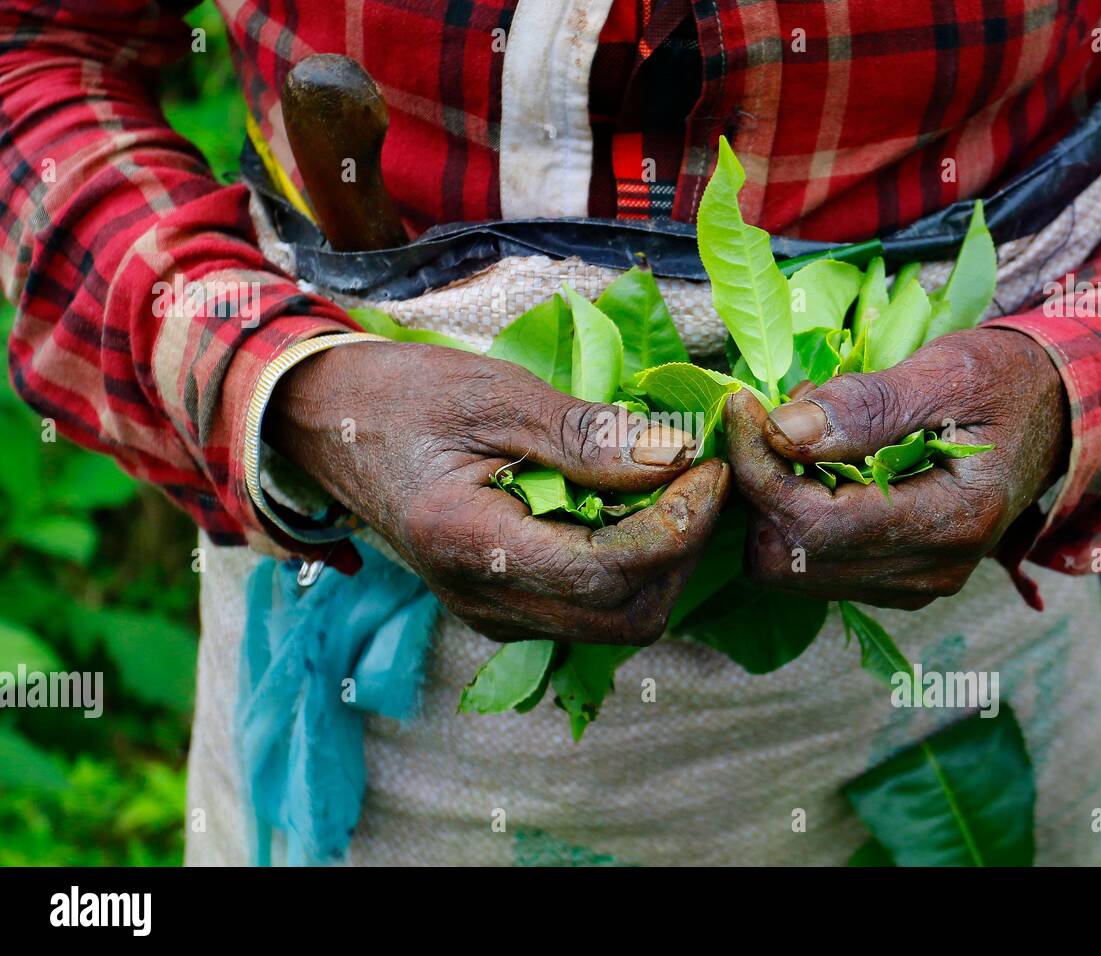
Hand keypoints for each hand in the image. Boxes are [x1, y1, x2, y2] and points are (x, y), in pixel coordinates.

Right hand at [266, 341, 729, 643]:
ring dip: (663, 560)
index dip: (679, 524)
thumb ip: (587, 435)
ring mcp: (495, 614)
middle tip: (700, 475)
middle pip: (628, 615)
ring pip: (617, 620)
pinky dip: (632, 564)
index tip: (709, 463)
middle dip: (682, 549)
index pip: (609, 571)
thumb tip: (676, 455)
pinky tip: (633, 507)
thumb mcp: (497, 397)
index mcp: (471, 546)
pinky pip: (592, 608)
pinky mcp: (506, 606)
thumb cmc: (407, 397)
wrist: (332, 426)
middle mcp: (485, 602)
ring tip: (673, 486)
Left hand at [725, 328, 1067, 608]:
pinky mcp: (895, 582)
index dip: (758, 467)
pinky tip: (820, 467)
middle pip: (788, 559)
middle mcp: (931, 571)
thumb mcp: (945, 372)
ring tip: (801, 438)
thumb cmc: (1004, 381)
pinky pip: (812, 566)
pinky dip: (796, 516)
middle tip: (772, 419)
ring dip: (774, 501)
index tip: (744, 405)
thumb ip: (865, 405)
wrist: (1055, 414)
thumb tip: (781, 430)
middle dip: (762, 488)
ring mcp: (913, 586)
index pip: (811, 523)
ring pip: (790, 568)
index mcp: (952, 522)